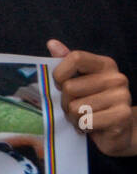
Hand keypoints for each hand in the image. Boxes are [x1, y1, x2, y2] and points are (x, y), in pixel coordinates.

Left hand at [50, 40, 135, 156]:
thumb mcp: (78, 81)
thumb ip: (65, 62)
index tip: (60, 85)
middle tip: (76, 107)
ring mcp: (122, 96)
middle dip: (66, 102)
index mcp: (105, 64)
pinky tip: (91, 126)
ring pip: (76, 107)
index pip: (75, 58)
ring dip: (74, 117)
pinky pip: (86, 120)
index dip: (60, 73)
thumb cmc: (92, 103)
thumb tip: (52, 43)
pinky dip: (83, 126)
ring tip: (84, 117)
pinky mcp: (122, 116)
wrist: (117, 131)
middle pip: (70, 87)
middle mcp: (117, 78)